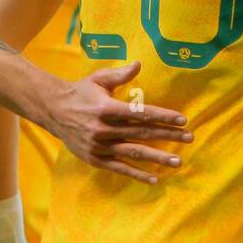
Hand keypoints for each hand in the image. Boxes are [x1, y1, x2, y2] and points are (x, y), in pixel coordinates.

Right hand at [44, 61, 192, 183]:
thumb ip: (120, 75)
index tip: (182, 119)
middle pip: (142, 133)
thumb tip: (139, 64)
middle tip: (189, 138)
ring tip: (178, 161)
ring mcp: (99, 146)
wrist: (53, 111)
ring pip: (133, 153)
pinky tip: (155, 179)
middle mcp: (103, 129)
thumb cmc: (81, 92)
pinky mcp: (95, 159)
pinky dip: (137, 174)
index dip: (163, 116)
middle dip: (167, 136)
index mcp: (106, 108)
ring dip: (157, 158)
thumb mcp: (98, 79)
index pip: (140, 113)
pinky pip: (119, 168)